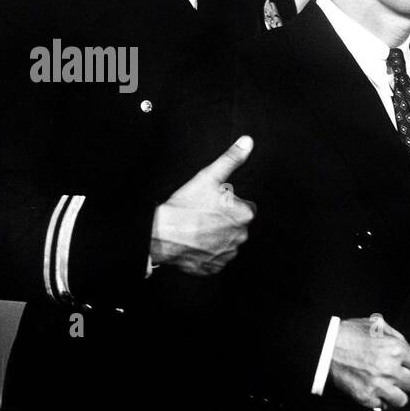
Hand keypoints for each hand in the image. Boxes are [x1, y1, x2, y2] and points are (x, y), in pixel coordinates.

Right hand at [150, 136, 255, 275]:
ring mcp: (228, 254)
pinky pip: (214, 258)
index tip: (211, 203)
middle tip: (201, 215)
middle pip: (235, 225)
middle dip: (222, 221)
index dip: (227, 204)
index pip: (243, 208)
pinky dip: (206, 252)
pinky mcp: (214, 268)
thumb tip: (247, 142)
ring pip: (225, 242)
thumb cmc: (185, 206)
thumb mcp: (209, 177)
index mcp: (245, 215)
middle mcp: (241, 237)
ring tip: (196, 228)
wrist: (162, 233)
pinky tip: (194, 242)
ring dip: (215, 237)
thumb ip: (231, 159)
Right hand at [329, 315, 409, 409]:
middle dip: (404, 379)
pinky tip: (371, 390)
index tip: (404, 365)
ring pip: (401, 400)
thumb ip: (395, 335)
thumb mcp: (375, 324)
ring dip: (395, 394)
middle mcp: (391, 369)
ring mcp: (378, 385)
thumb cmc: (349, 333)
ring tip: (387, 389)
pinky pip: (381, 405)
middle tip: (393, 376)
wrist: (324, 348)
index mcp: (396, 349)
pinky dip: (377, 399)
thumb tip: (406, 347)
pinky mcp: (365, 397)